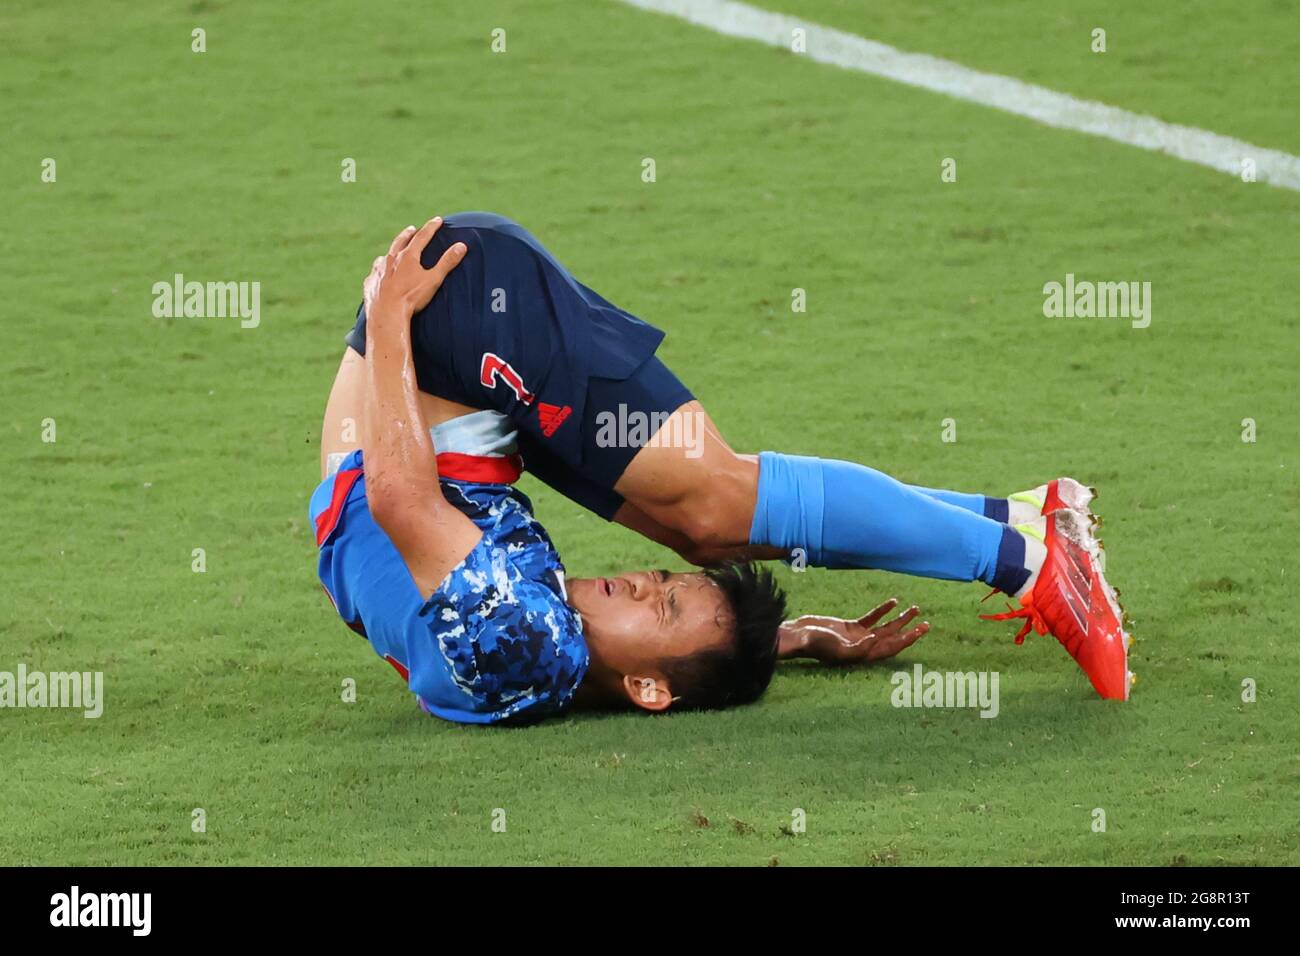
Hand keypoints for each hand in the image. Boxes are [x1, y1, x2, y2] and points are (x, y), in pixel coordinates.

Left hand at [364, 218, 465, 326]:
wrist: (386, 314)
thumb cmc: (411, 298)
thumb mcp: (433, 280)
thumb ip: (447, 262)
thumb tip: (462, 246)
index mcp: (407, 257)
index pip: (422, 237)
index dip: (431, 227)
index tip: (438, 220)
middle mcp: (390, 259)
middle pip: (400, 242)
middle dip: (408, 234)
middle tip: (412, 229)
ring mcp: (378, 271)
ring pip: (385, 256)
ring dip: (391, 252)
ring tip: (393, 251)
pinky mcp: (370, 283)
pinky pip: (374, 273)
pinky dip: (379, 271)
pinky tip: (379, 274)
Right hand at [780, 598, 928, 664]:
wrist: (798, 635)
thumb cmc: (815, 645)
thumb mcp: (837, 648)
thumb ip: (857, 648)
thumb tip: (876, 641)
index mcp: (865, 655)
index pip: (892, 648)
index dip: (908, 639)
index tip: (921, 630)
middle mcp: (865, 648)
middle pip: (893, 639)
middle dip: (910, 630)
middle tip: (926, 622)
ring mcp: (858, 637)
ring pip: (885, 627)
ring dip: (900, 619)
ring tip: (914, 609)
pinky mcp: (850, 626)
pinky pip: (872, 618)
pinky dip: (883, 610)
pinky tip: (893, 602)